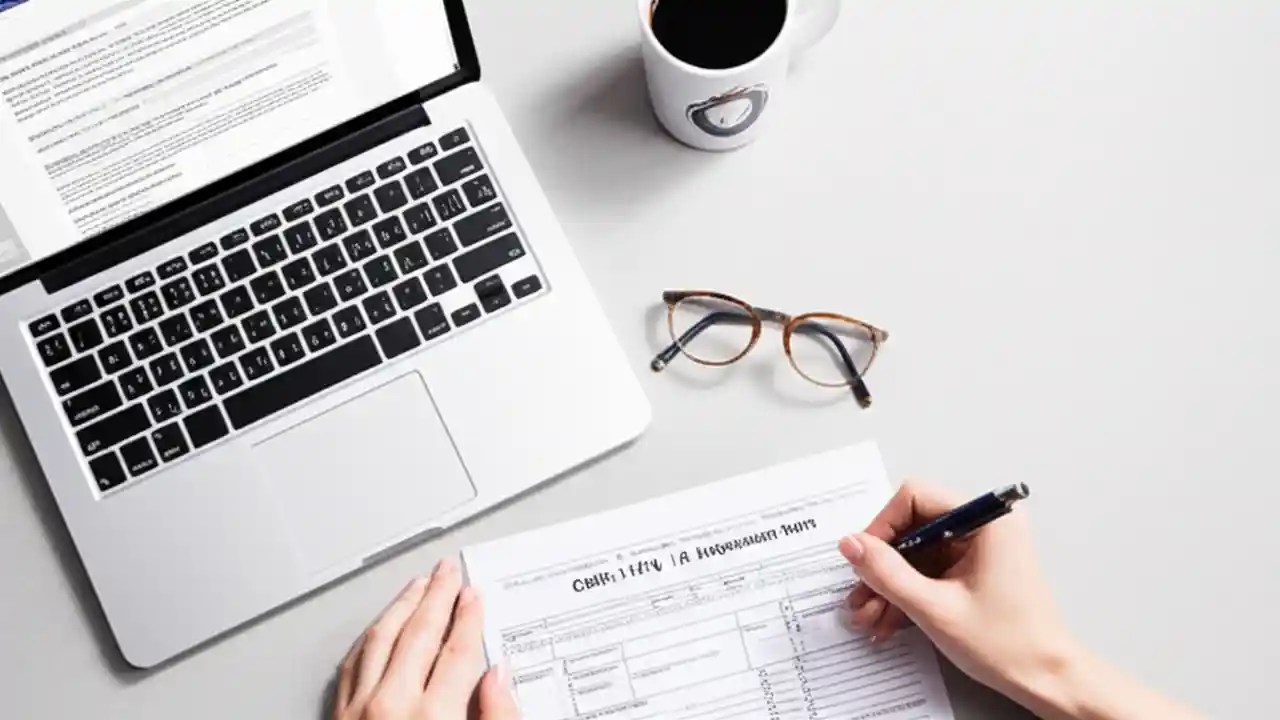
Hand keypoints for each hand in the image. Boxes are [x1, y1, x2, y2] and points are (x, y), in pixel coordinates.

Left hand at [333, 559, 519, 719]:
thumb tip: (498, 677)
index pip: (458, 651)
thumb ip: (497, 717)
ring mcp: (359, 709)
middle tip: (448, 572)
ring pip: (381, 638)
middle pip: (420, 633)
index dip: (469, 618)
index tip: (474, 596)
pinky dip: (371, 636)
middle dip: (438, 595)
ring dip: (403, 605)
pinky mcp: (337, 716)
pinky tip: (382, 624)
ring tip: (418, 585)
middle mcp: (392, 705)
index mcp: (435, 716)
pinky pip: (353, 661)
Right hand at [838, 482, 1078, 708]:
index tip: (863, 558)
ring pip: (915, 552)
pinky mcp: (973, 569)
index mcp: (988, 520)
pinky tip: (889, 619)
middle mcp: (985, 525)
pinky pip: (928, 570)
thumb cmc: (1009, 645)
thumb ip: (887, 573)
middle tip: (860, 593)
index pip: (915, 497)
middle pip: (912, 526)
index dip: (882, 526)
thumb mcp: (935, 608)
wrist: (1046, 679)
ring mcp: (979, 548)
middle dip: (881, 565)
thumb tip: (852, 545)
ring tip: (870, 616)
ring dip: (889, 584)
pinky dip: (907, 592)